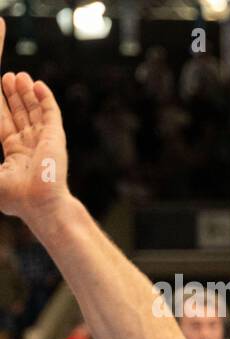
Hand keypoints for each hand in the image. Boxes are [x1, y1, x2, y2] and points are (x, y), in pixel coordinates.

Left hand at [0, 21, 72, 221]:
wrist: (40, 205)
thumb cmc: (14, 197)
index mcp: (15, 155)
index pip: (6, 124)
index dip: (1, 107)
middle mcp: (30, 147)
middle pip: (20, 115)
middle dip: (13, 96)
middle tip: (7, 76)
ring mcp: (44, 142)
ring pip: (35, 111)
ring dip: (27, 93)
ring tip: (19, 75)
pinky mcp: (56, 138)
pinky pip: (51, 113)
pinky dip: (45, 98)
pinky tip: (38, 84)